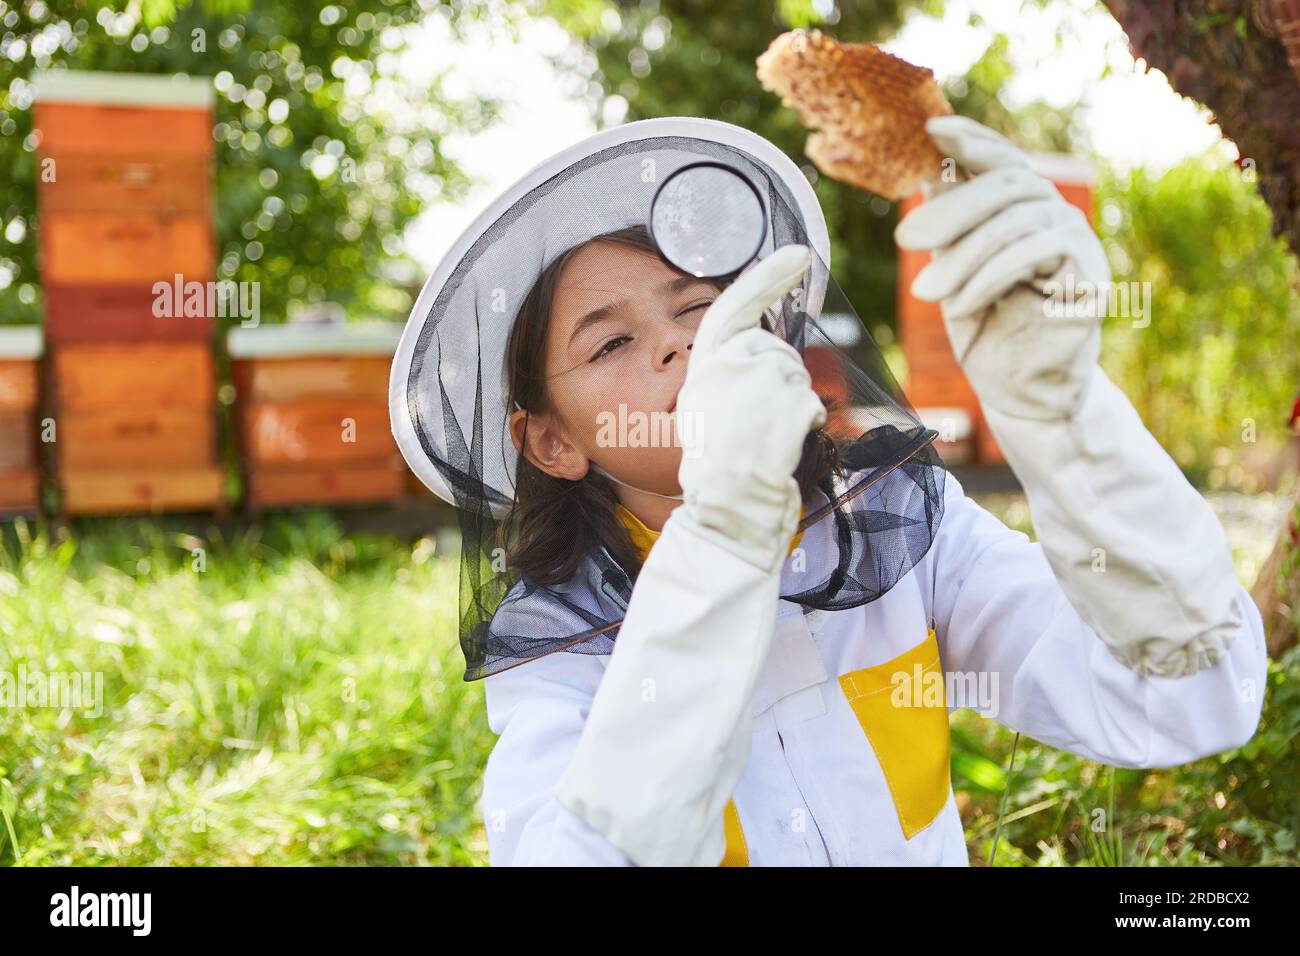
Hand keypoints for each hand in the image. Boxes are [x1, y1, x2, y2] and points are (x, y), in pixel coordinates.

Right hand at [675, 244, 826, 571]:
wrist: (726, 506)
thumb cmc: (715, 466)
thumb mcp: (706, 408)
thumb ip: (730, 374)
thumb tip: (767, 355)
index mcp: (706, 362)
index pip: (734, 306)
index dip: (767, 277)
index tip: (799, 254)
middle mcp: (733, 363)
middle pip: (778, 355)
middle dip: (779, 385)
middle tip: (752, 426)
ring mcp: (765, 382)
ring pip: (799, 382)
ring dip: (792, 411)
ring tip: (763, 441)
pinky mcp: (795, 404)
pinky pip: (813, 409)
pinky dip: (806, 430)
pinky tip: (782, 448)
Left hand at [895, 115, 1110, 420]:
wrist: (1016, 386)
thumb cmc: (985, 323)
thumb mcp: (954, 265)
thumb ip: (949, 222)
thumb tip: (929, 171)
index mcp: (1025, 205)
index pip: (1002, 158)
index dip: (972, 138)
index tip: (931, 129)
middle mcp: (1056, 213)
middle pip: (1007, 186)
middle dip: (951, 210)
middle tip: (904, 239)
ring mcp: (1078, 241)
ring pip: (1015, 223)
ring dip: (963, 257)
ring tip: (926, 293)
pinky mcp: (1088, 275)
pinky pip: (1035, 254)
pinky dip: (988, 277)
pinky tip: (959, 305)